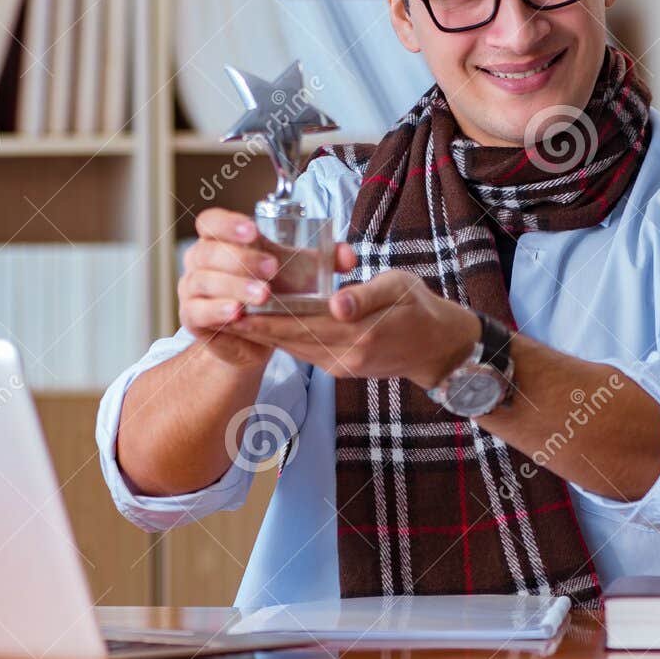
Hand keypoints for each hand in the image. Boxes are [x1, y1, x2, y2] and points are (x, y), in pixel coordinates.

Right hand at [178, 208, 356, 368]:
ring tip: (264, 295)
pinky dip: (218, 311)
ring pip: (203, 280)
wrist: (254, 336)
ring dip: (235, 286)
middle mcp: (201, 261)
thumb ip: (323, 260)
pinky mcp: (193, 317)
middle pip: (208, 251)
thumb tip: (348, 257)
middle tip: (272, 269)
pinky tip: (238, 313)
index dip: (228, 223)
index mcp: (221, 240)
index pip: (211, 221)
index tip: (253, 231)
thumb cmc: (273, 293)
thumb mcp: (297, 272)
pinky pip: (198, 310)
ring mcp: (193, 289)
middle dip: (242, 259)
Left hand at [225, 268, 479, 388]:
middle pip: (290, 339)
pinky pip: (305, 353)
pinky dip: (283, 341)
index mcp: (358, 333)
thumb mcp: (398, 289)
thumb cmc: (419, 308)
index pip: (301, 323)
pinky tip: (264, 329)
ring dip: (264, 336)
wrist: (439, 347)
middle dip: (255, 327)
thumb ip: (365, 295)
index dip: (267, 316)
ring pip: (294, 348)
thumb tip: (335, 303)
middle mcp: (345, 356)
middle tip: (220, 312)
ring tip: (232, 320)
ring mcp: (342, 366)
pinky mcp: (341, 369)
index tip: (237, 306)